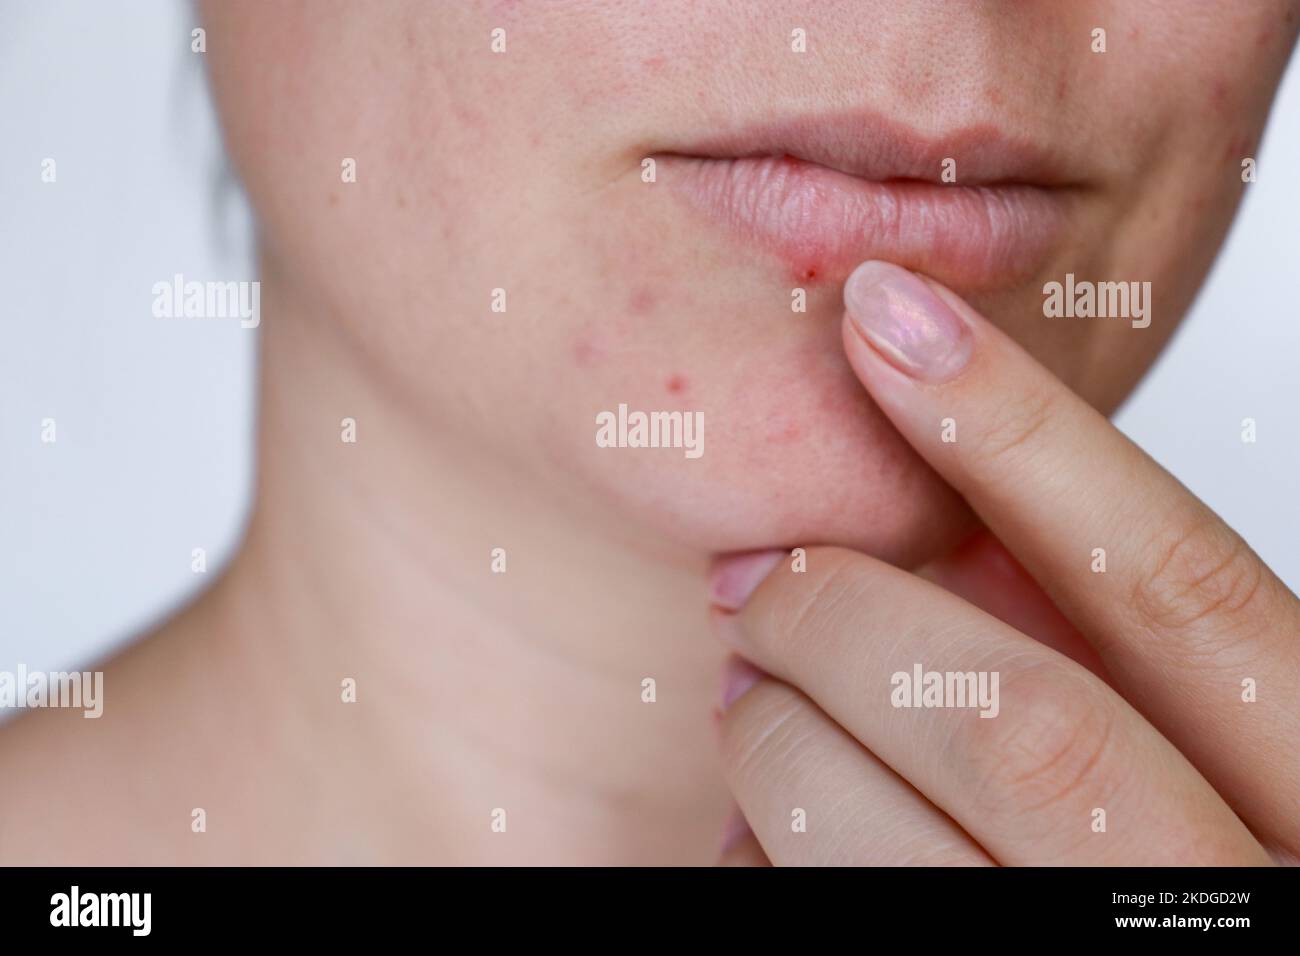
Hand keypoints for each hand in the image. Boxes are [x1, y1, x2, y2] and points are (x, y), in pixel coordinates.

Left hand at [709, 261, 1299, 865]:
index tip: (886, 315)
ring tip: (752, 712)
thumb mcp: (1207, 757)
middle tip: (756, 585)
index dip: (1026, 431)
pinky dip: (757, 857)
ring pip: (877, 833)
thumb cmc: (1181, 866)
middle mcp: (1237, 904)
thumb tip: (945, 517)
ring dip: (776, 741)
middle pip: (1011, 714)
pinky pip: (812, 919)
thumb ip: (1107, 657)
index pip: (1182, 585)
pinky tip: (760, 836)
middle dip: (847, 620)